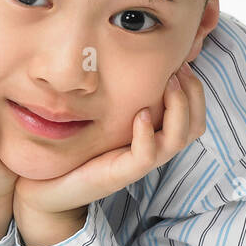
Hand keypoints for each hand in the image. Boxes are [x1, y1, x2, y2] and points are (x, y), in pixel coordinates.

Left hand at [13, 61, 207, 218]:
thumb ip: (122, 96)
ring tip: (168, 85)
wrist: (49, 184)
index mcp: (154, 135)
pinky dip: (147, 133)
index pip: (194, 115)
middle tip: (178, 70)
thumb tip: (132, 61)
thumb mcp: (104, 115)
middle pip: (196, 126)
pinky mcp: (121, 174)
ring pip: (178, 139)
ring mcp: (139, 163)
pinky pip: (147, 155)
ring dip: (178, 108)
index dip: (194, 89)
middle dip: (193, 94)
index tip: (181, 62)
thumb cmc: (77, 146)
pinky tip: (140, 114)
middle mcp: (153, 149)